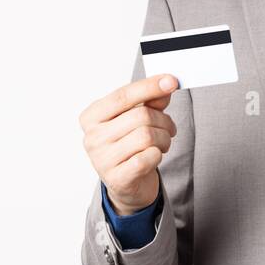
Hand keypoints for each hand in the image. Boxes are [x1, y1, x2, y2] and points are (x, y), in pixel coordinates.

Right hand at [79, 74, 178, 214]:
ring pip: (147, 136)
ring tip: (162, 143)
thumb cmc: (129, 145)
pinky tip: (153, 156)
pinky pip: (148, 157)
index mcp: (92, 117)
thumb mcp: (136, 118)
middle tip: (170, 128)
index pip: (123, 96)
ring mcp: (102, 159)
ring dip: (164, 138)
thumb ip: (150, 101)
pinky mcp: (117, 178)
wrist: (126, 182)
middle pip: (141, 116)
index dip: (150, 87)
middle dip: (164, 120)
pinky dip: (158, 154)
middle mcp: (92, 137)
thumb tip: (166, 86)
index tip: (171, 81)